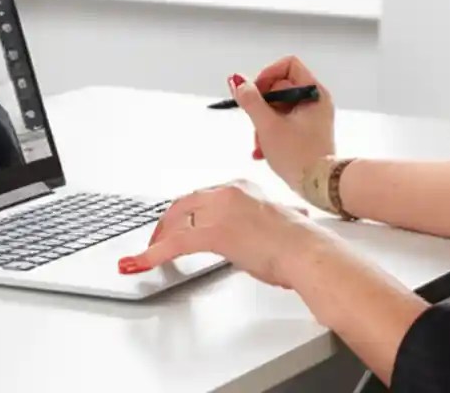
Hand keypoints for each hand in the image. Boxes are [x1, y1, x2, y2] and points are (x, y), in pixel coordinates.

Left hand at [118, 180, 335, 287]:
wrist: (305, 251)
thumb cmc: (299, 243)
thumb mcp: (277, 223)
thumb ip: (264, 221)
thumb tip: (264, 230)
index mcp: (241, 188)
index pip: (202, 196)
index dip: (185, 211)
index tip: (180, 222)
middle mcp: (227, 193)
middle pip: (184, 204)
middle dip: (167, 222)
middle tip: (158, 238)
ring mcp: (218, 211)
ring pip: (176, 222)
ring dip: (160, 238)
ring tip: (149, 253)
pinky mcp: (213, 233)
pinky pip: (174, 244)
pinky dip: (154, 254)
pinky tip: (143, 262)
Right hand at [233, 57, 335, 194]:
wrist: (320, 187)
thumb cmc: (297, 155)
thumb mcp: (267, 126)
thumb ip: (250, 101)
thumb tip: (236, 79)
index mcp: (313, 92)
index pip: (287, 65)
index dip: (267, 75)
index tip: (254, 93)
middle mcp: (315, 101)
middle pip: (279, 87)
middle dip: (261, 106)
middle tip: (254, 124)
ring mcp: (311, 117)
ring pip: (277, 108)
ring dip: (262, 124)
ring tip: (258, 145)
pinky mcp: (306, 132)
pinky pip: (282, 122)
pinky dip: (270, 133)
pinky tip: (261, 151)